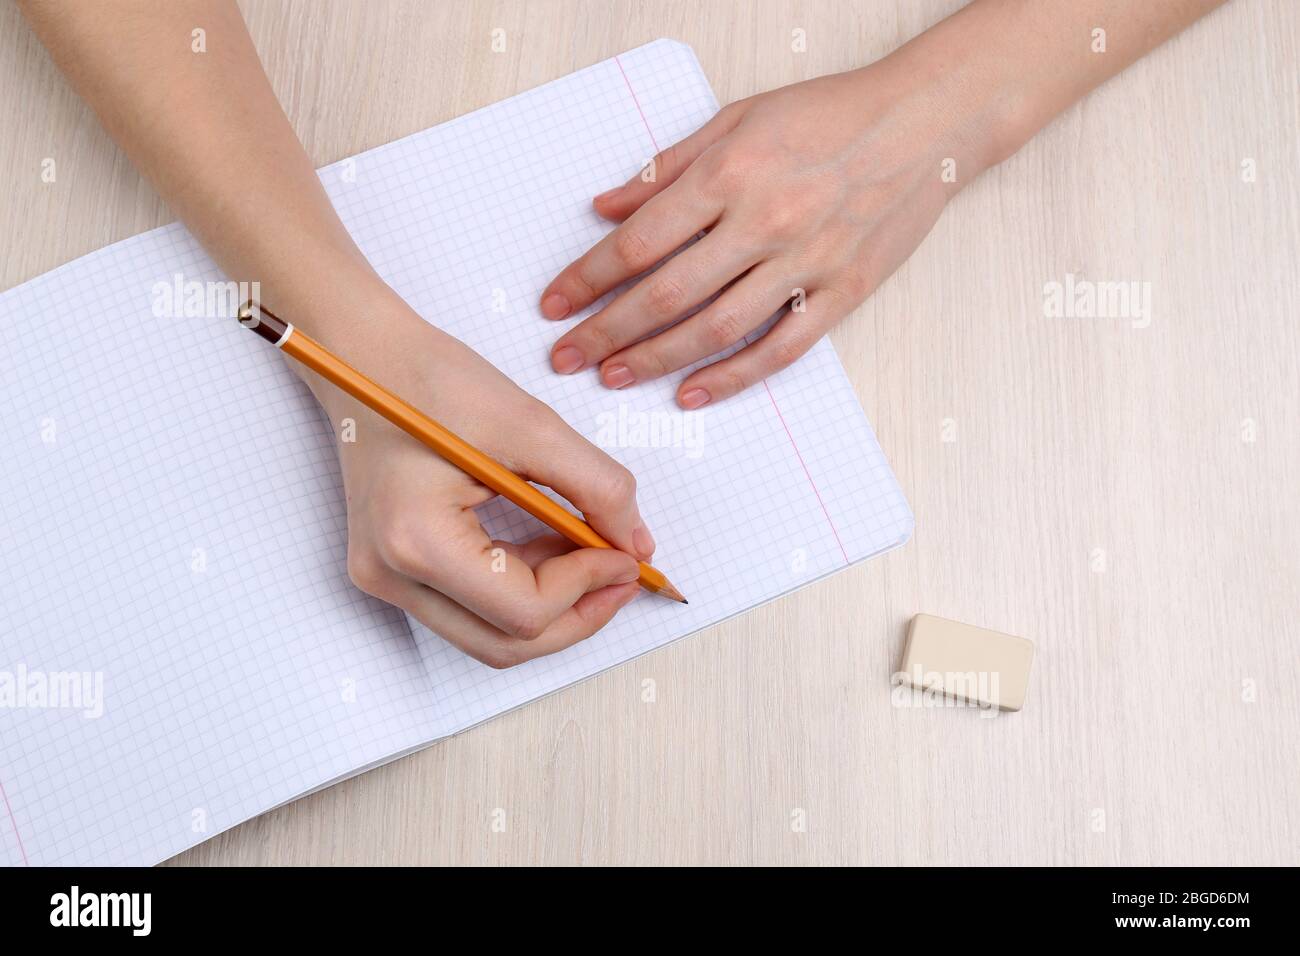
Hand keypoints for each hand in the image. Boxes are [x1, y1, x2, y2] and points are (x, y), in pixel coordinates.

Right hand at [295, 298, 656, 668]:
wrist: (364, 356)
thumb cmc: (433, 379)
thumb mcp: (533, 425)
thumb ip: (598, 488)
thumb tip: (636, 546)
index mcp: (416, 542)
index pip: (524, 611)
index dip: (588, 587)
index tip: (627, 554)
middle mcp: (390, 576)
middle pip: (505, 645)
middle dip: (578, 615)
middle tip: (624, 573)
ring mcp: (386, 578)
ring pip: (489, 636)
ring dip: (552, 606)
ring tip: (591, 554)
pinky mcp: (394, 568)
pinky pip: (471, 607)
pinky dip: (522, 589)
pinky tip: (552, 545)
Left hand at [540, 58, 995, 406]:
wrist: (926, 123)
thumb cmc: (830, 115)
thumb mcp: (737, 119)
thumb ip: (667, 168)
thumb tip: (606, 207)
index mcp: (730, 173)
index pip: (638, 240)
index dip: (587, 277)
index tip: (554, 303)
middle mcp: (764, 221)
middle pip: (666, 293)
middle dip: (605, 330)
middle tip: (566, 357)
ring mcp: (806, 262)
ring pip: (715, 328)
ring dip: (655, 359)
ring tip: (612, 375)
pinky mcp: (842, 292)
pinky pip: (779, 349)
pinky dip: (732, 377)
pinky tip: (691, 393)